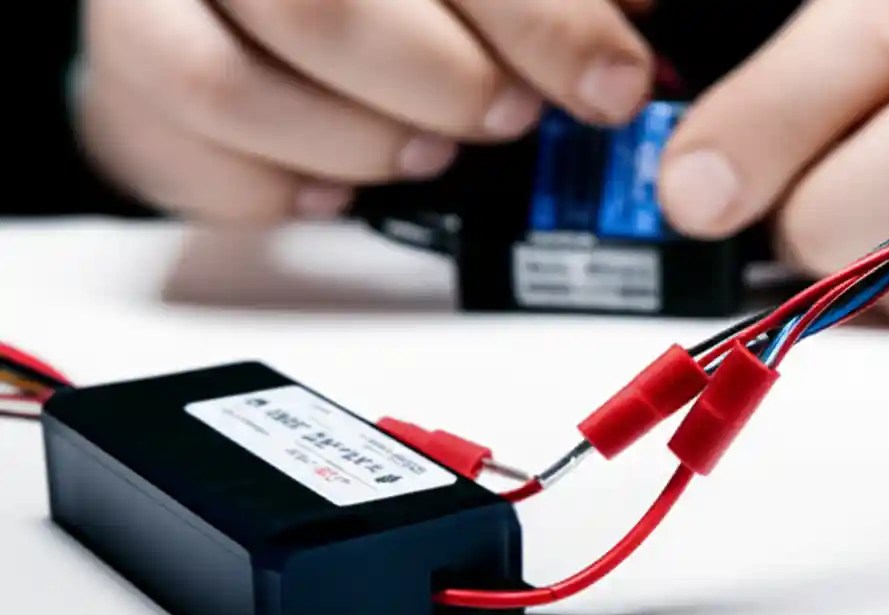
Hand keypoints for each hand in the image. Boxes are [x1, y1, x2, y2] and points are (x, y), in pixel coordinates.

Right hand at [75, 0, 653, 224]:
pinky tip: (337, 183)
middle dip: (445, 83)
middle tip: (507, 117)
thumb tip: (636, 31)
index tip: (612, 83)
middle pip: (321, 3)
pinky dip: (283, 192)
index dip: (544, 22)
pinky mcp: (122, 73)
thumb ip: (536, 5)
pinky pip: (191, 160)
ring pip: (234, 87)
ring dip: (363, 143)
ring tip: (425, 151)